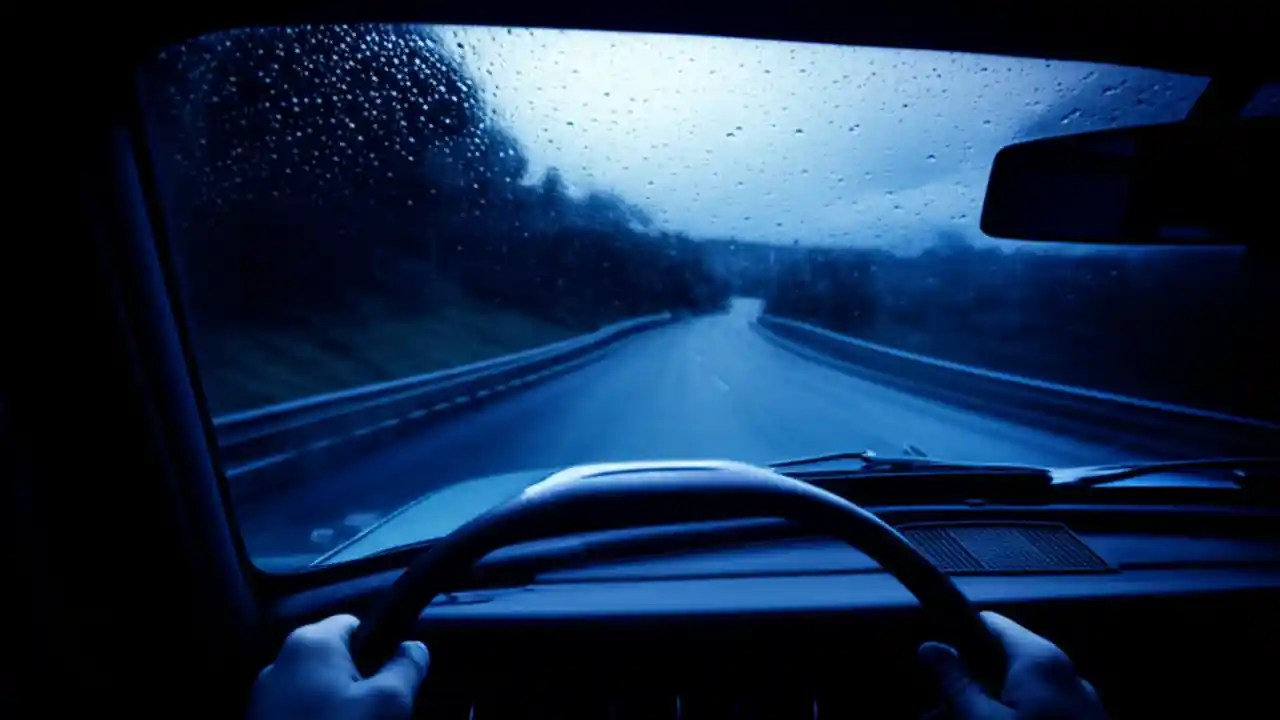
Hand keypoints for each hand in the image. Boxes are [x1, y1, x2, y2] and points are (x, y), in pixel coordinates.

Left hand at [248, 615, 429, 719]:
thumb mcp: (387, 703)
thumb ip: (406, 667)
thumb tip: (414, 647)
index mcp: (310, 643)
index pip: (355, 624)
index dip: (381, 646)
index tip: (396, 679)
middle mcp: (280, 663)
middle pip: (337, 662)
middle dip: (361, 684)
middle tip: (379, 715)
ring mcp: (264, 700)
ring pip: (319, 693)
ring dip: (340, 710)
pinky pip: (301, 715)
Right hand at [919, 612, 1104, 719]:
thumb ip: (954, 682)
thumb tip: (931, 646)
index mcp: (1040, 661)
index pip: (990, 624)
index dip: (956, 637)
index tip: (934, 667)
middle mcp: (1066, 675)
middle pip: (1002, 666)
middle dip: (965, 690)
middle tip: (932, 718)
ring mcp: (1081, 707)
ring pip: (1019, 699)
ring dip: (983, 713)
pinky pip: (1039, 718)